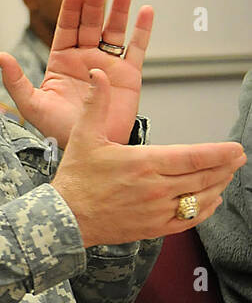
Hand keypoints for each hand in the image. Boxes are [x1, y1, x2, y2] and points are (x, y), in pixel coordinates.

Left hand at [0, 0, 151, 145]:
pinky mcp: (129, 75)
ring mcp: (108, 64)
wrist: (89, 148)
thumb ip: (16, 80)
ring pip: (114, 31)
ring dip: (119, 10)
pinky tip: (145, 10)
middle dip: (93, 4)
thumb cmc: (59, 128)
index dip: (70, 9)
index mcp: (62, 60)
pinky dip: (142, 30)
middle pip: (90, 24)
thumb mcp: (32, 104)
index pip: (66, 28)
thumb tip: (0, 56)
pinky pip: (137, 48)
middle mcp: (86, 58)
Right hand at [51, 70, 245, 246]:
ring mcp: (158, 209)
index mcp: (144, 162)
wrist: (67, 217)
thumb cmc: (76, 177)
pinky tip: (211, 200)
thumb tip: (99, 76)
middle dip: (226, 166)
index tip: (236, 149)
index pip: (194, 156)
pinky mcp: (156, 227)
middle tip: (238, 158)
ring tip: (227, 175)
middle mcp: (156, 187)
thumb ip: (98, 104)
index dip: (220, 153)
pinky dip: (206, 209)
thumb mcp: (84, 136)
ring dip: (219, 185)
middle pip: (204, 176)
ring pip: (201, 197)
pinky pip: (191, 219)